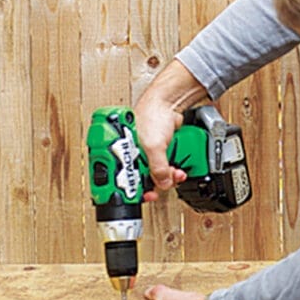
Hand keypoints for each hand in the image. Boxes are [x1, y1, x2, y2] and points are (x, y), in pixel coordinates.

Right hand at [134, 60, 204, 201]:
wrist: (168, 102)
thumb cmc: (151, 115)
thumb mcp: (153, 145)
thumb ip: (158, 167)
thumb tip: (162, 183)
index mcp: (121, 153)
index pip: (123, 178)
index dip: (133, 190)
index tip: (144, 197)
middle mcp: (132, 154)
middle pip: (142, 179)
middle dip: (156, 184)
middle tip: (163, 186)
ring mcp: (146, 153)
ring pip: (156, 174)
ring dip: (168, 177)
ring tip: (176, 175)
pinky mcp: (160, 151)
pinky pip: (165, 166)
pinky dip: (172, 170)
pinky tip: (178, 170)